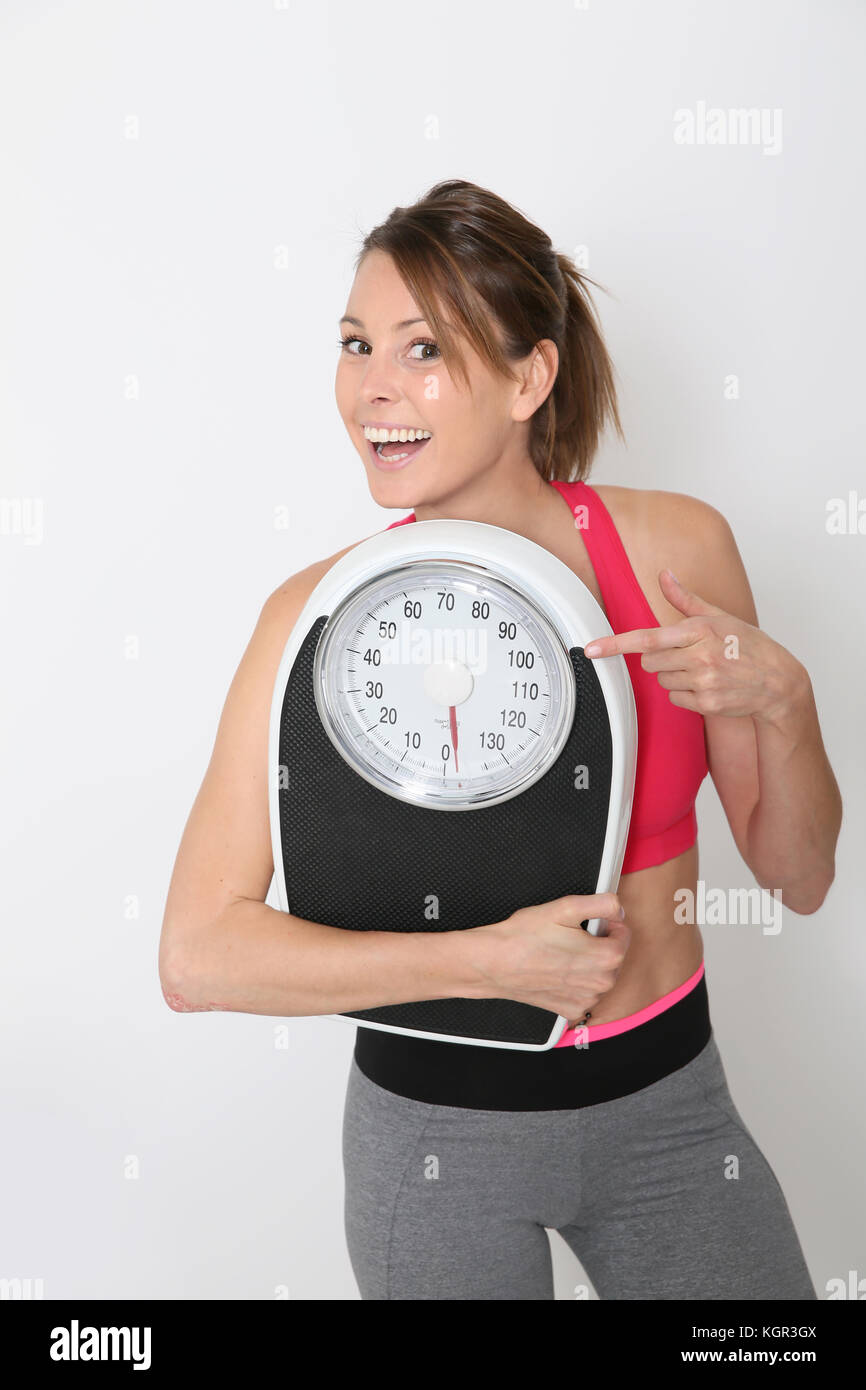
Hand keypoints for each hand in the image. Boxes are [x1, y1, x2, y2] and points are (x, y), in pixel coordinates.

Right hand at [471, 894, 630, 1021]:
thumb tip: (618, 907)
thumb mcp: (566, 907)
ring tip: (560, 952)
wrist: (495, 964)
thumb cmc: (525, 937)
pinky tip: (556, 970)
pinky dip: (575, 981)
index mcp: (606, 957)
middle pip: (613, 956)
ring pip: (599, 975)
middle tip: (570, 935)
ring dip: (587, 962)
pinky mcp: (571, 1009)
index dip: (608, 922)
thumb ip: (602, 903)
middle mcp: (600, 983)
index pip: (624, 935)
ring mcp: (586, 999)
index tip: (590, 921)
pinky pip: (584, 992)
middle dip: (598, 943)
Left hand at [582, 569, 808, 724]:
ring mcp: (704, 682)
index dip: (615, 644)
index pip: (647, 638)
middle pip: (650, 662)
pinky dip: (686, 694)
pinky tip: (708, 687)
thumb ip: (685, 600)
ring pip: (662, 680)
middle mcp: (700, 656)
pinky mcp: (706, 703)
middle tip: (688, 655)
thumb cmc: (748, 645)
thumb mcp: (720, 616)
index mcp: (699, 630)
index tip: (590, 649)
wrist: (779, 681)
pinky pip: (676, 699)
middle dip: (662, 658)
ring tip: (704, 671)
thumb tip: (664, 576)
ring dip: (675, 676)